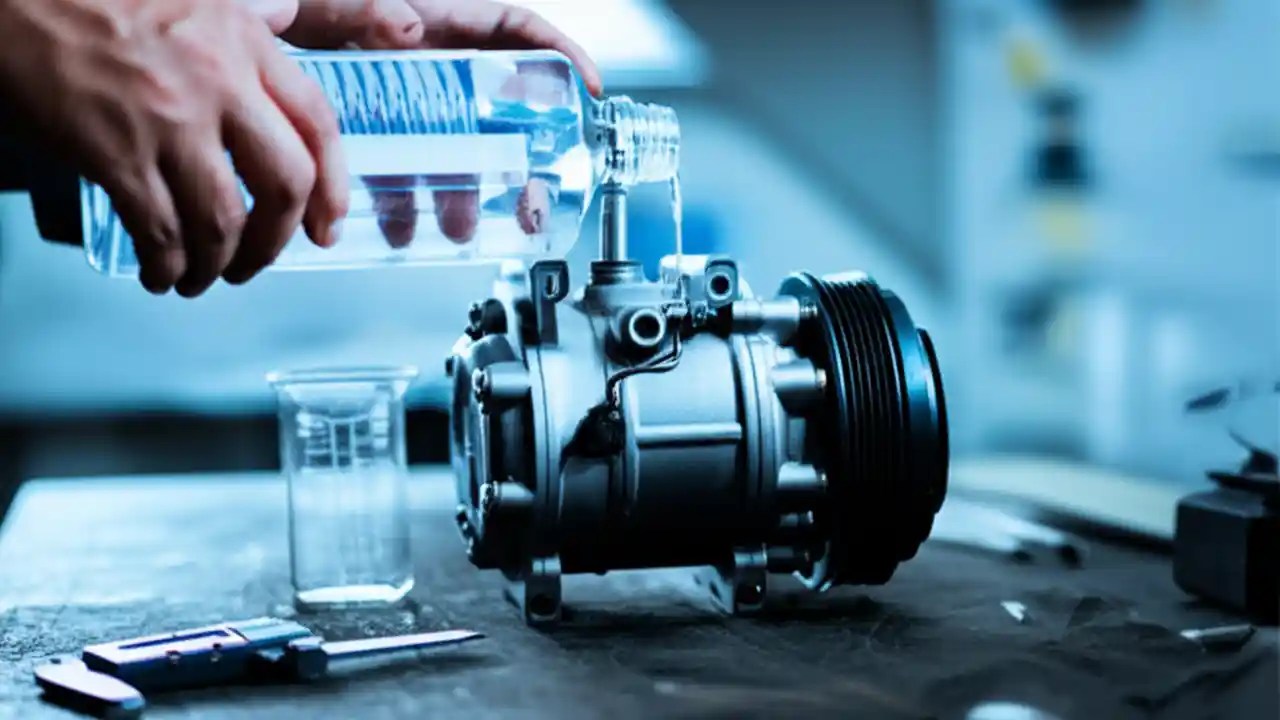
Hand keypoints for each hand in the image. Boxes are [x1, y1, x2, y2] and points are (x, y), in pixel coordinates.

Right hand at [0, 0, 347, 295]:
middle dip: (275, 240)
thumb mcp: (192, 1)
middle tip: (258, 263)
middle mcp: (220, 82)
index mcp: (244, 42)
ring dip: (217, 265)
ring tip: (198, 278)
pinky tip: (158, 274)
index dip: (334, 188)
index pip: (319, 125)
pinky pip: (161, 232)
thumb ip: (238, 43)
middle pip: (285, 185)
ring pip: (222, 221)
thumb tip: (272, 75)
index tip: (326, 228)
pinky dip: (166, 265)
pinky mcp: (116, 152)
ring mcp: (169, 120)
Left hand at [283, 0, 601, 246]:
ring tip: (456, 227)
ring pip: (441, 142)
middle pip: (487, 105)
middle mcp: (419, 54)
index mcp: (428, 14)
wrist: (208, 32)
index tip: (585, 92)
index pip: (512, 29)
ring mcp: (391, 89)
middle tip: (524, 201)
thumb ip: (366, 2)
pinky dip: (399, 195)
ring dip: (455, 189)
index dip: (557, 56)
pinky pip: (392, 159)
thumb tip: (408, 26)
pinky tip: (394, 222)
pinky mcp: (355, 119)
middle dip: (510, 157)